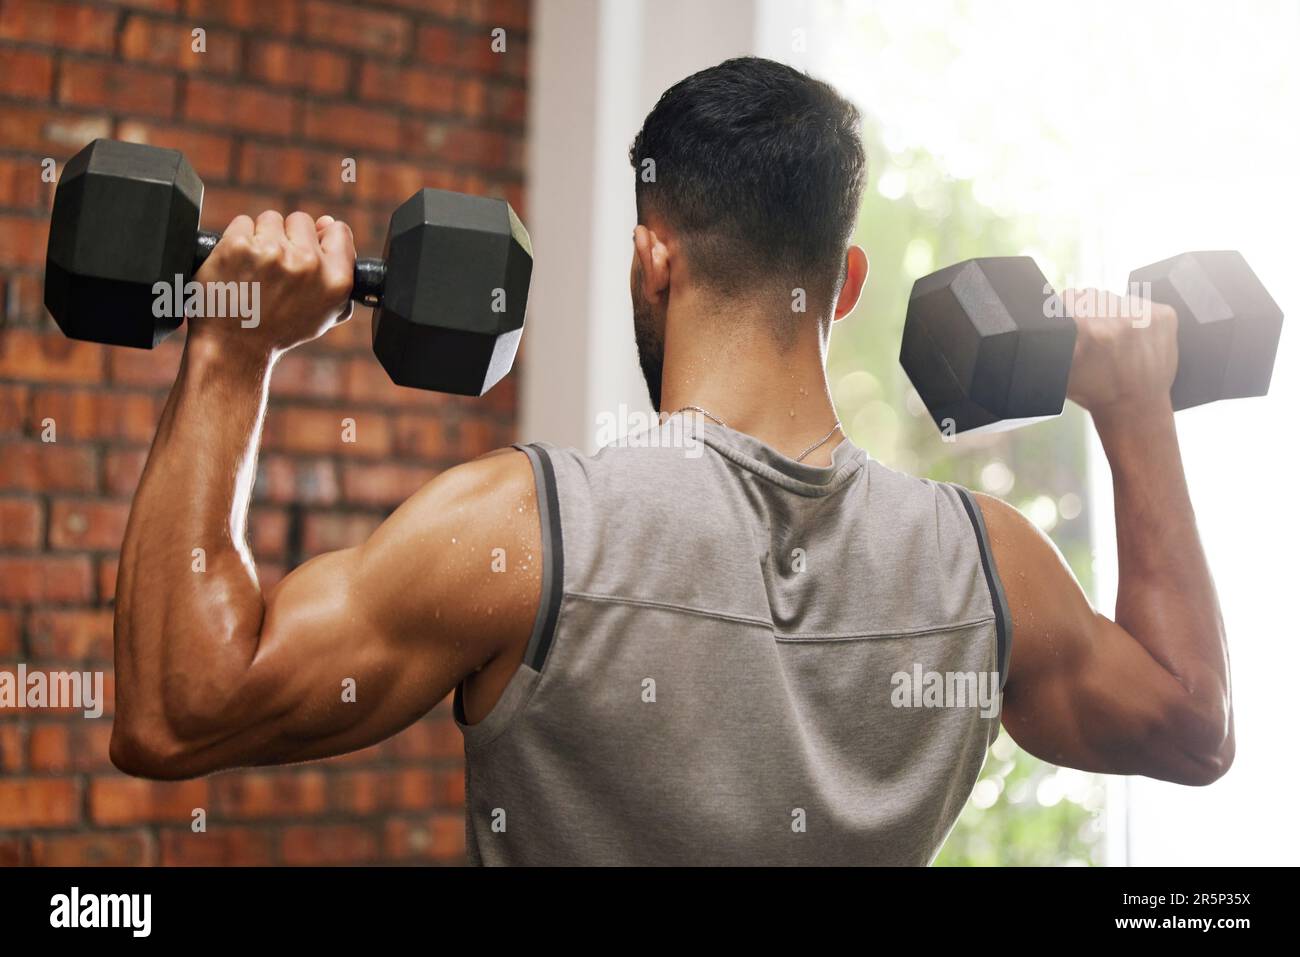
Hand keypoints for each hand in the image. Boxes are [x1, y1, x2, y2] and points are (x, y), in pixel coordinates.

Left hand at [188, 210, 355, 358]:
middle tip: (276, 268)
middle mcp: (308, 264)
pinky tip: (238, 265)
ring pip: (270, 219)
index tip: (308, 249)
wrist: (236, 345)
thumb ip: (338, 270)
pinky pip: (242, 223)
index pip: (338, 231)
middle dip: (288, 238)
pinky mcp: (239, 245)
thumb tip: (329, 224)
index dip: (322, 237)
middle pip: (301, 220)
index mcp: (335, 280)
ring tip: (255, 269)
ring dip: (261, 237)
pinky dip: (237, 240)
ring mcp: (272, 252)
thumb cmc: (280, 330)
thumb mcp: (324, 312)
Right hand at [1063, 287, 1178, 418]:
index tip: (1074, 325)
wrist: (1136, 408)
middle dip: (1091, 313)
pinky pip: (1142, 302)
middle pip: (1093, 296)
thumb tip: (1048, 312)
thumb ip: (1052, 338)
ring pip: (1117, 298)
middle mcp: (1117, 317)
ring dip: (1114, 314)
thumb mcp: (1061, 368)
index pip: (1069, 297)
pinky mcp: (1165, 315)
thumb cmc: (1096, 391)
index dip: (1069, 312)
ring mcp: (1145, 314)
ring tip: (1117, 341)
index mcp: (1087, 329)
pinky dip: (1137, 317)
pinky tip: (1135, 339)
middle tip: (1097, 340)